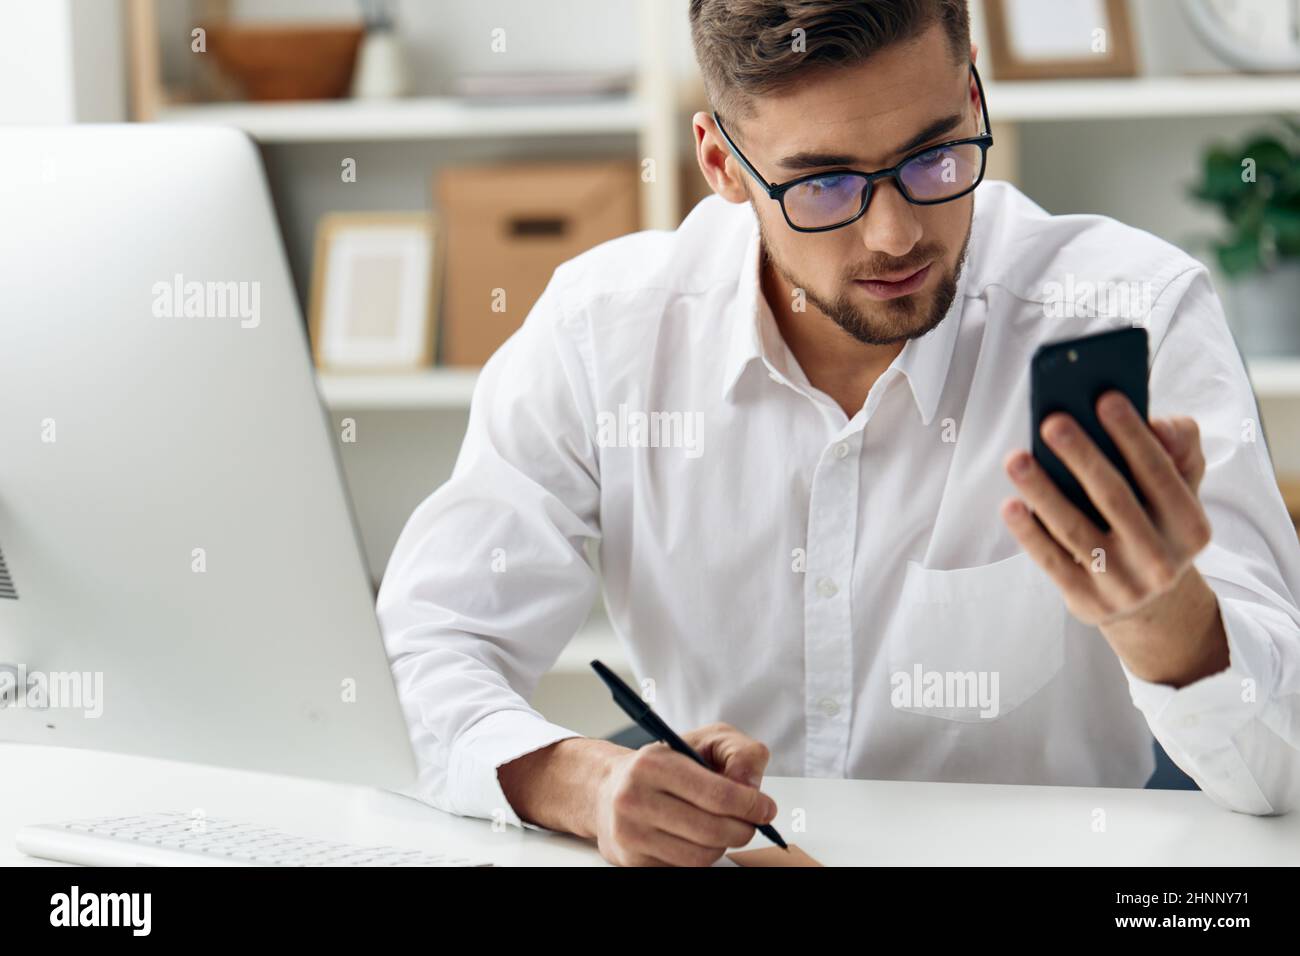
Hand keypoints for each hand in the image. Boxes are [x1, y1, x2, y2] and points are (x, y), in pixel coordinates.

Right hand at [593, 722, 776, 866]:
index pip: (716, 794)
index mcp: (653, 764)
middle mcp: (635, 798)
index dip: (750, 805)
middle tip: (750, 822)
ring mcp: (631, 833)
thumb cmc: (661, 764)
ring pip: (700, 856)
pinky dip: (699, 856)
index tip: (765, 808)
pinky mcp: (631, 861)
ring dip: (722, 845)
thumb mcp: (703, 740)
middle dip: (743, 829)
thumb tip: (752, 787)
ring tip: (722, 827)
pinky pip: (683, 869)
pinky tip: (695, 837)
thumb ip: (739, 753)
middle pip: (711, 830)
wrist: (607, 789)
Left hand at [1000, 390, 1212, 627]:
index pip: (1160, 473)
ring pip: (1075, 530)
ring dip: (1042, 492)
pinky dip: (1029, 533)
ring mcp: (1123, 585)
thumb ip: (1179, 448)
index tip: (1105, 398)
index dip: (1133, 436)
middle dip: (1082, 457)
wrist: (1149, 600)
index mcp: (1191, 526)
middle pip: (1114, 498)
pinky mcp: (1088, 601)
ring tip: (1017, 459)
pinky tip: (1009, 505)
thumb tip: (1159, 424)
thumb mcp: (1181, 490)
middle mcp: (1161, 559)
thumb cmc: (1155, 522)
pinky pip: (1052, 561)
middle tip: (1053, 422)